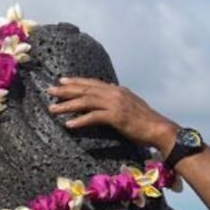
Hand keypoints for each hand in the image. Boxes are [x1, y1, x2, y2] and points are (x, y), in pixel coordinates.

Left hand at [46, 77, 176, 150]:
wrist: (159, 129)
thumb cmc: (145, 121)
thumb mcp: (131, 104)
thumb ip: (118, 98)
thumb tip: (110, 90)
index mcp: (117, 90)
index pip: (92, 83)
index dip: (76, 81)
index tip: (62, 81)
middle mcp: (115, 93)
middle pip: (85, 89)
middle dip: (66, 90)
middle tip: (50, 91)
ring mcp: (115, 104)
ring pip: (86, 101)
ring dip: (67, 105)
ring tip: (53, 109)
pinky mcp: (116, 117)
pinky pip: (94, 117)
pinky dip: (80, 120)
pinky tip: (69, 124)